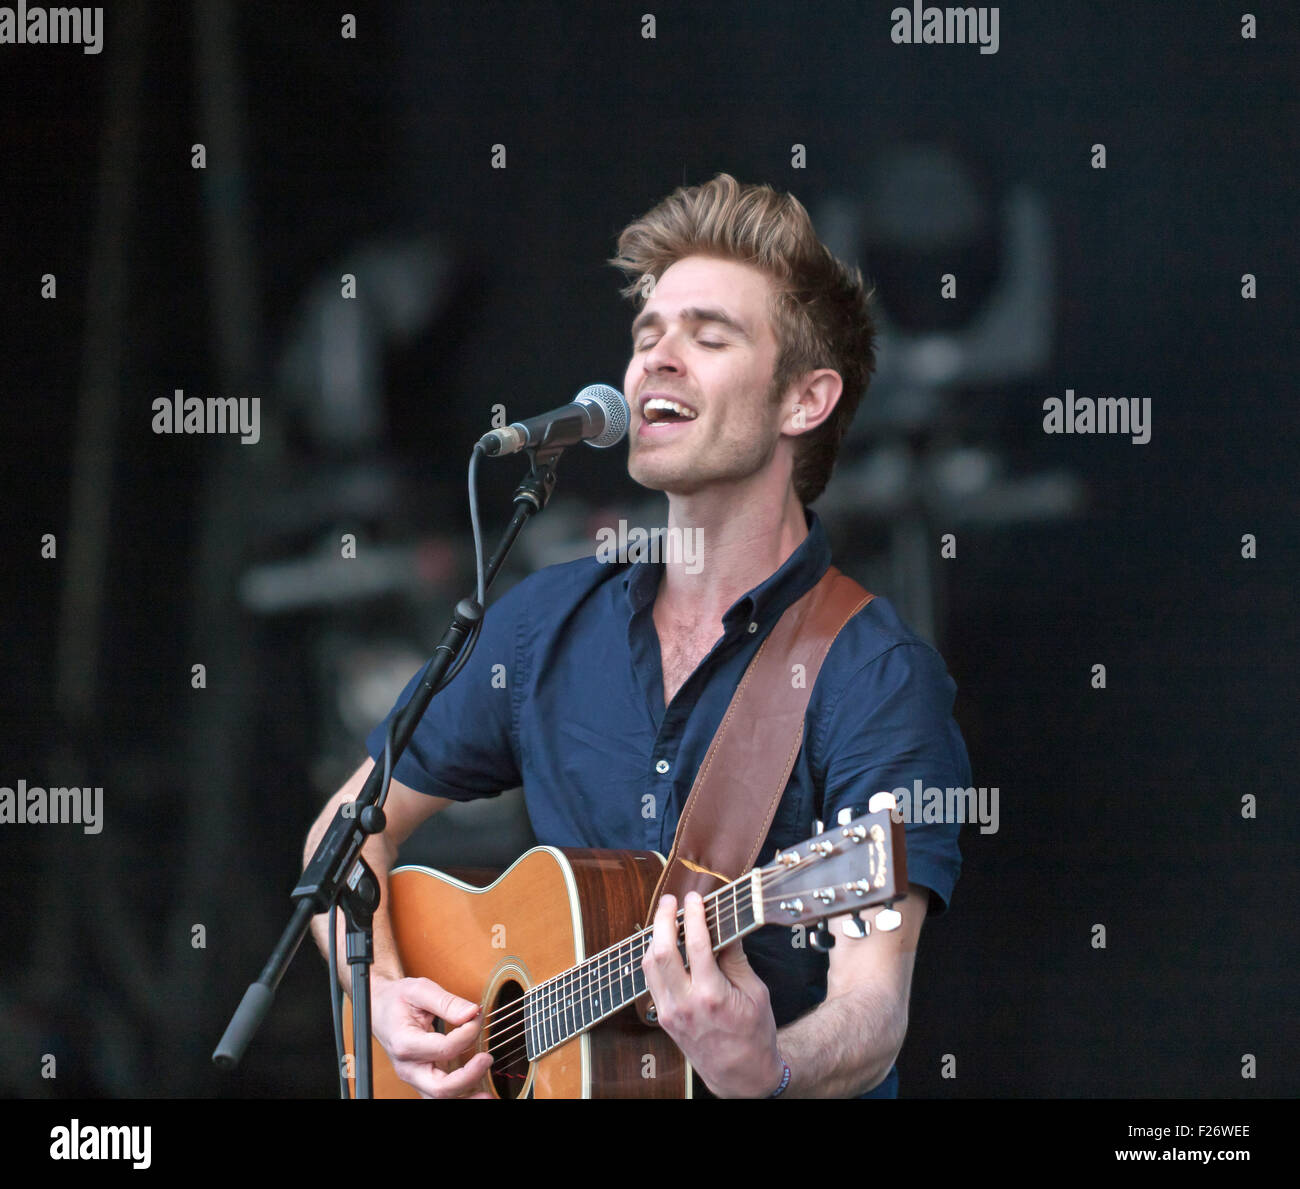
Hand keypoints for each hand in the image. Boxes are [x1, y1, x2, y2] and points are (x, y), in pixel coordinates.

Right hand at [371, 975, 493, 1097]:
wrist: (380, 1010)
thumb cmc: (398, 1000)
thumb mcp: (419, 990)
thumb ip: (446, 1002)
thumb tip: (472, 1012)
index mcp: (405, 1043)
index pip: (444, 1048)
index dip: (467, 1034)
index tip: (476, 1016)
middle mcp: (409, 1067)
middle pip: (440, 1088)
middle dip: (468, 1078)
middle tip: (487, 1059)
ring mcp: (415, 1077)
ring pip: (440, 1098)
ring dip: (466, 1098)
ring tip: (488, 1094)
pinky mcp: (424, 1079)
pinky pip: (442, 1095)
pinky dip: (461, 1096)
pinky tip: (479, 1093)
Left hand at [640, 891, 785, 1097]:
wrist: (741, 1075)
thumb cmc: (754, 1034)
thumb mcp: (755, 992)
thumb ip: (735, 958)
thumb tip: (725, 925)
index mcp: (711, 996)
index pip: (695, 944)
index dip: (693, 915)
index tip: (695, 898)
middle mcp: (684, 1004)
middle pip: (661, 951)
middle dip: (663, 919)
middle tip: (670, 901)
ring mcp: (669, 1013)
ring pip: (649, 965)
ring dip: (655, 937)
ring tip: (666, 919)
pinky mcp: (663, 1018)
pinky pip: (651, 981)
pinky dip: (654, 959)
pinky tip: (664, 946)